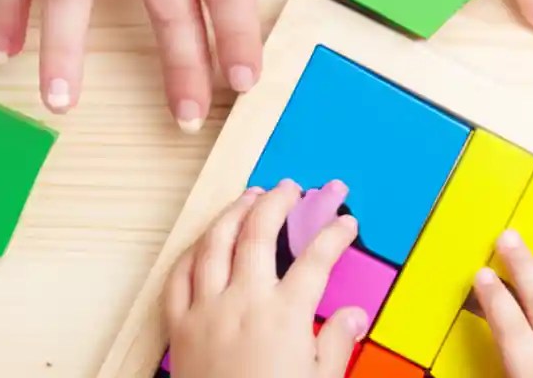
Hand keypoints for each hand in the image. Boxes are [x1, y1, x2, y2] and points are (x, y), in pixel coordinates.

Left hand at [164, 181, 367, 377]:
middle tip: (290, 189)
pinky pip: (179, 278)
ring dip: (233, 213)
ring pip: (216, 244)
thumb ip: (337, 343)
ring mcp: (207, 311)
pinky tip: (203, 244)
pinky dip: (192, 253)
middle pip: (259, 233)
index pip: (316, 259)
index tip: (346, 224)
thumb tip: (354, 316)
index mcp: (285, 314)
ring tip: (248, 196)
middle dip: (278, 202)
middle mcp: (244, 302)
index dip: (335, 235)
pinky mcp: (179, 328)